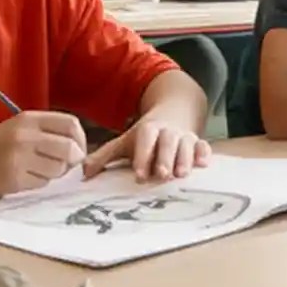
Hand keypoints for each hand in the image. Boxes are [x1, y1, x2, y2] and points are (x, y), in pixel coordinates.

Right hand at [0, 112, 87, 196]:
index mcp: (28, 119)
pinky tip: (22, 178)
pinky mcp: (12, 178)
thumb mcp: (20, 129)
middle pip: (69, 148)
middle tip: (64, 165)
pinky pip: (42, 183)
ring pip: (58, 168)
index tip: (77, 150)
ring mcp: (18, 157)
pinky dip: (38, 183)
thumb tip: (81, 151)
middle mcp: (24, 135)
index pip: (71, 124)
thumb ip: (48, 133)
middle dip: (73, 160)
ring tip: (36, 170)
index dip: (80, 139)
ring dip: (54, 173)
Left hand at [82, 117, 210, 181]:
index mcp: (149, 130)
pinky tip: (203, 163)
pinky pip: (203, 146)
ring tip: (181, 174)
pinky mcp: (198, 142)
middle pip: (168, 142)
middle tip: (161, 175)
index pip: (146, 140)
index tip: (139, 174)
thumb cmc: (146, 135)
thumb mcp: (125, 141)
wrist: (175, 111)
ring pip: (187, 144)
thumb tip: (82, 173)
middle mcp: (168, 132)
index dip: (143, 156)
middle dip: (165, 158)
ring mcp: (185, 136)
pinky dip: (204, 153)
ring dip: (184, 158)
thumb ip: (104, 157)